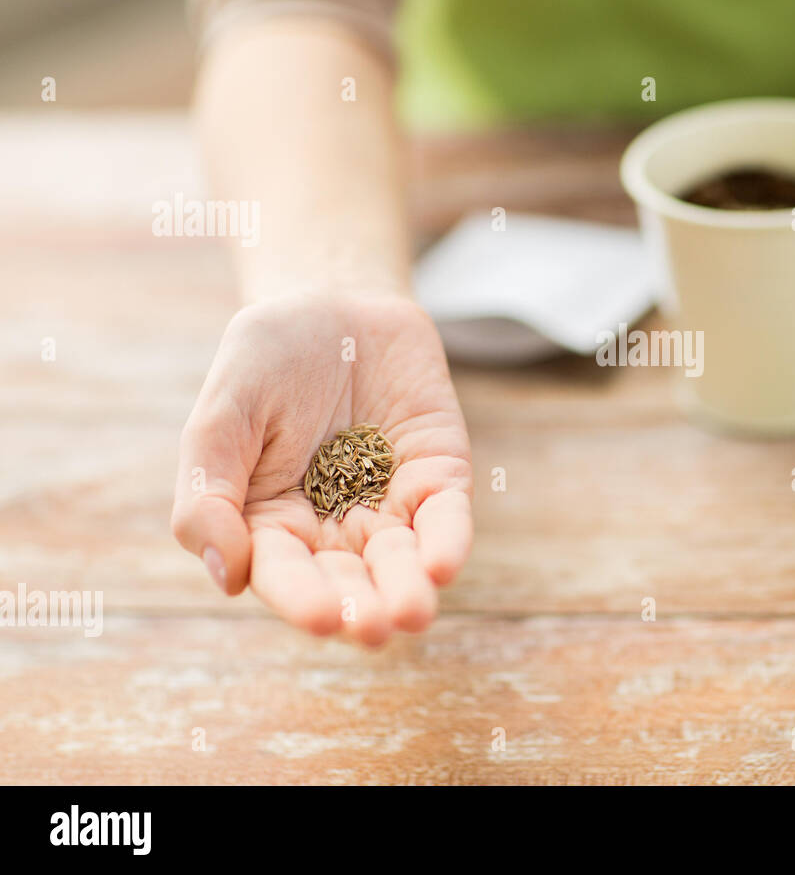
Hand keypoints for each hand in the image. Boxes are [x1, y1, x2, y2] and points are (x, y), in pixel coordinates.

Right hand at [171, 293, 472, 644]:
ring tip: (413, 611)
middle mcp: (332, 529)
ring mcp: (389, 505)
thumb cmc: (264, 362)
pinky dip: (447, 541)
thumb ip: (208, 491)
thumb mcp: (222, 413)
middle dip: (362, 607)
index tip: (320, 618)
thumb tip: (228, 577)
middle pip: (348, 581)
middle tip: (373, 627)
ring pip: (401, 561)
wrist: (334, 305)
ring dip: (409, 589)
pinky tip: (444, 564)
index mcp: (270, 526)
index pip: (285, 575)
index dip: (301, 599)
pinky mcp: (438, 478)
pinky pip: (445, 517)